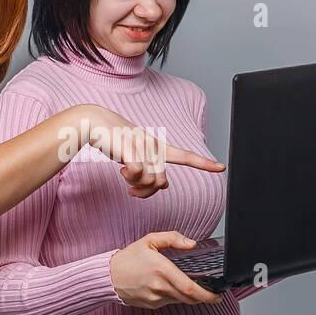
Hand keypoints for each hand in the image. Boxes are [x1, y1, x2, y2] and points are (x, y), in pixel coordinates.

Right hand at [83, 106, 224, 197]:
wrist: (94, 122)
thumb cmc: (114, 140)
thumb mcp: (135, 155)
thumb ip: (151, 169)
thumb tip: (165, 186)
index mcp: (158, 147)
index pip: (185, 155)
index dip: (204, 163)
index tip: (221, 167)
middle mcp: (154, 146)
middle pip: (161, 181)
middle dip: (147, 192)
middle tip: (132, 191)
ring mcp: (143, 146)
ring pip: (151, 181)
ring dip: (137, 187)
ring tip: (125, 179)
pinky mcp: (130, 149)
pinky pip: (137, 174)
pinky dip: (129, 179)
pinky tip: (121, 174)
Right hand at [110, 231, 225, 307]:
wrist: (108, 276)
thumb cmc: (128, 258)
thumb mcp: (149, 240)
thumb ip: (172, 238)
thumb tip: (191, 243)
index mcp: (162, 270)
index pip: (190, 288)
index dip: (207, 294)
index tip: (218, 294)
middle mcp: (160, 287)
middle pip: (189, 298)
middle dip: (205, 298)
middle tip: (214, 295)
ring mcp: (155, 298)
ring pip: (181, 300)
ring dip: (189, 296)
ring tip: (193, 287)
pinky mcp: (151, 305)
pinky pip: (169, 302)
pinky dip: (175, 296)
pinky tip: (171, 287)